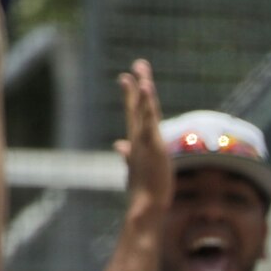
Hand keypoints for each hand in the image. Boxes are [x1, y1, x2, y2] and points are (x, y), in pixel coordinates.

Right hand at [115, 61, 169, 212]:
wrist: (146, 206)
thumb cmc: (143, 192)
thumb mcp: (136, 168)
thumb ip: (128, 154)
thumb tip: (118, 145)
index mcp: (137, 142)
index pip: (133, 114)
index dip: (131, 96)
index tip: (127, 78)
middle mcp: (138, 138)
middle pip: (137, 106)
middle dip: (137, 85)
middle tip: (139, 64)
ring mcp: (144, 140)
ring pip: (143, 109)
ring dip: (143, 89)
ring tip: (142, 70)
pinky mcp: (151, 144)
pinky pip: (149, 118)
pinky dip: (146, 102)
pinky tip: (146, 88)